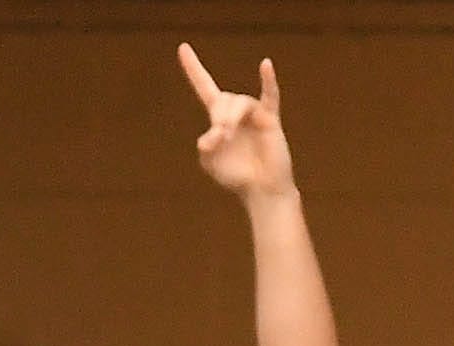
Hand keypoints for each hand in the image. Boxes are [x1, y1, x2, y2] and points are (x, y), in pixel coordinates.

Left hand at [179, 44, 294, 198]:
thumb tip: (212, 134)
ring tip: (228, 136)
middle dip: (218, 116)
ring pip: (239, 102)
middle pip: (223, 99)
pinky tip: (265, 65)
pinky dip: (268, 79)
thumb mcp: (210, 163)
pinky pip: (270, 95)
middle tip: (220, 138)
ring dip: (230, 117)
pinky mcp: (271, 119)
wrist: (262, 190)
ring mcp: (254, 113)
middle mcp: (236, 111)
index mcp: (219, 118)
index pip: (205, 87)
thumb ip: (206, 147)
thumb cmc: (236, 176)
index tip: (182, 47)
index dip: (194, 68)